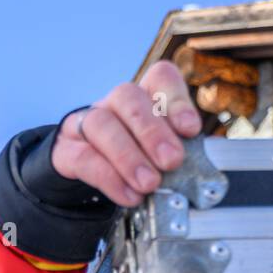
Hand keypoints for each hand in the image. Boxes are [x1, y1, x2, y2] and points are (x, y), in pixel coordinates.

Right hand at [50, 60, 201, 207]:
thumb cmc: (135, 159)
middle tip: (172, 161)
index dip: (176, 99)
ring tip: (149, 183)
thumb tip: (205, 167)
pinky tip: (129, 196)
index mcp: (144, 98)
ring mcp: (87, 123)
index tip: (190, 129)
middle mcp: (115, 104)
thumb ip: (178, 153)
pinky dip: (110, 179)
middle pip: (128, 96)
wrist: (86, 174)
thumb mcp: (160, 153)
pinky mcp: (67, 150)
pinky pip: (85, 158)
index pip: (160, 77)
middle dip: (153, 130)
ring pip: (102, 123)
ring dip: (128, 155)